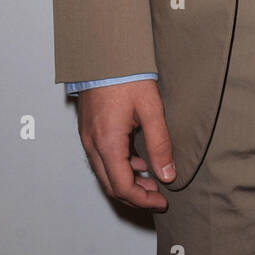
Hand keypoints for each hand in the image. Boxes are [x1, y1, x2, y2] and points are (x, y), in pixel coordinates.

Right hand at [76, 79, 175, 209]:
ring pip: (105, 173)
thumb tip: (167, 174)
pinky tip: (138, 160)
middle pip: (111, 185)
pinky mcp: (89, 130)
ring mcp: (88, 138)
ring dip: (128, 182)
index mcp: (108, 144)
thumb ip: (159, 144)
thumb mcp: (151, 109)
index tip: (162, 201)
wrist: (104, 53)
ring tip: (152, 178)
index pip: (123, 187)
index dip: (144, 200)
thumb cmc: (126, 76)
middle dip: (136, 196)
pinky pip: (102, 158)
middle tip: (158, 196)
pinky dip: (120, 167)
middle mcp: (93, 145)